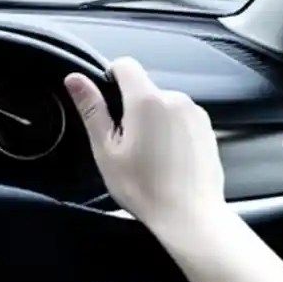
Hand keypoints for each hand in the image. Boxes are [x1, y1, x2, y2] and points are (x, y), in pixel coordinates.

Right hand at [64, 57, 225, 235]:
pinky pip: (180, 119)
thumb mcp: (106, 150)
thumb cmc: (145, 188)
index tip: (107, 106)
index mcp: (146, 100)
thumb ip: (92, 110)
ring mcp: (194, 113)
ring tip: (148, 157)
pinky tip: (167, 160)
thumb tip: (74, 79)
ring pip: (163, 105)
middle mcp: (175, 99)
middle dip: (131, 108)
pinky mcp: (207, 129)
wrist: (190, 216)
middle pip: (144, 88)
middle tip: (125, 145)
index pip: (125, 65)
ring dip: (153, 121)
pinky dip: (171, 132)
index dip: (110, 79)